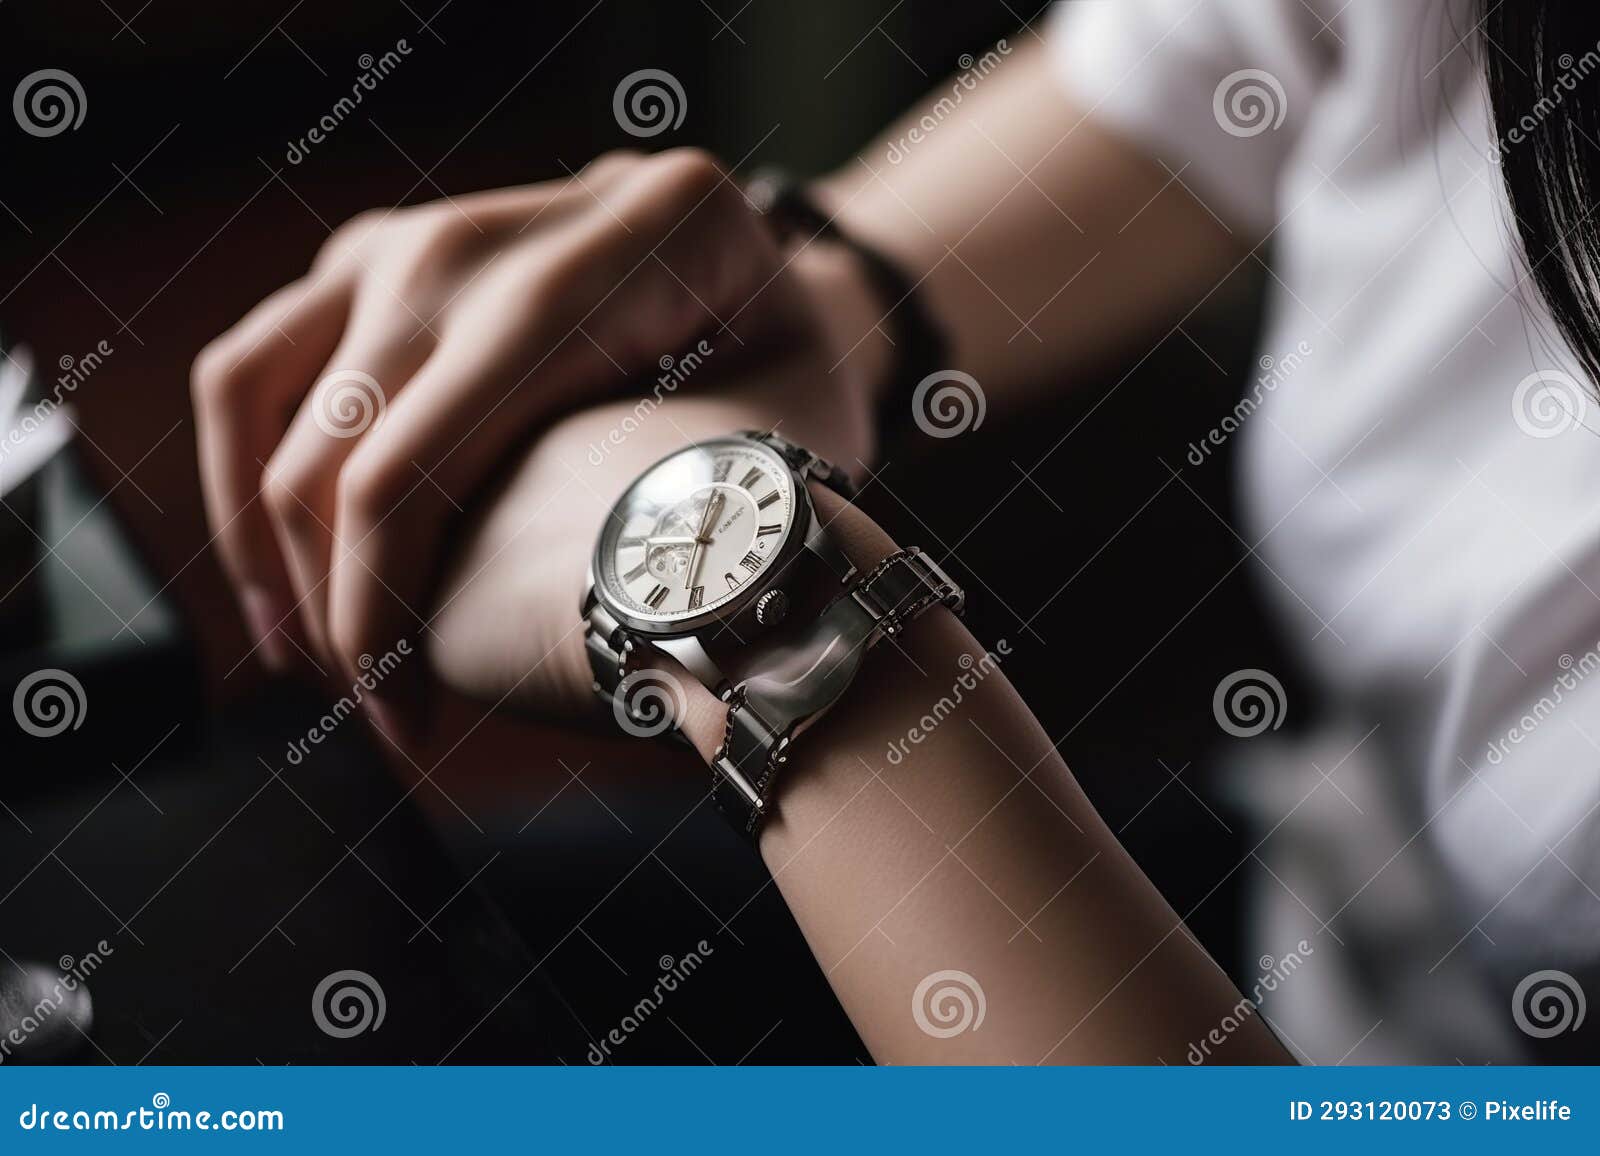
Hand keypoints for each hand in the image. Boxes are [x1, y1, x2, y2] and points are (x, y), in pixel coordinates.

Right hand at [190, 148, 866, 718]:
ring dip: (265, 546)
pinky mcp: (372, 255)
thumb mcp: (785, 456)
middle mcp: (503, 224)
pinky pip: (253, 365)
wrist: (762, 304)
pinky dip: (246, 479)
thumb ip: (668, 518)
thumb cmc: (791, 406)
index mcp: (633, 247)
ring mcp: (422, 228)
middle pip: (343, 435)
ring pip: (259, 392)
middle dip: (336, 602)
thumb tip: (527, 631)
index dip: (386, 608)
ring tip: (315, 661)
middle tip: (377, 710)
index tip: (406, 720)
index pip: (434, 452)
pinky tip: (290, 583)